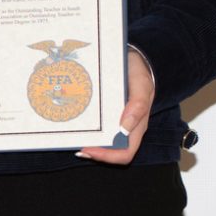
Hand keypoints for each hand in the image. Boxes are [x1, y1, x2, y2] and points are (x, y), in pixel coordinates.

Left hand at [79, 49, 154, 164]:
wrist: (132, 58)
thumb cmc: (139, 72)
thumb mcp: (141, 84)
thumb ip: (138, 104)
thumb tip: (125, 128)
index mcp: (137, 126)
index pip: (125, 153)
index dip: (108, 156)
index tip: (89, 149)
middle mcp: (125, 128)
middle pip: (110, 151)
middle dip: (93, 151)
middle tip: (77, 144)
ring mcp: (114, 121)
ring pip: (101, 141)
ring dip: (87, 141)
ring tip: (73, 135)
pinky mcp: (105, 114)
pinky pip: (96, 126)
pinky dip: (86, 128)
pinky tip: (75, 123)